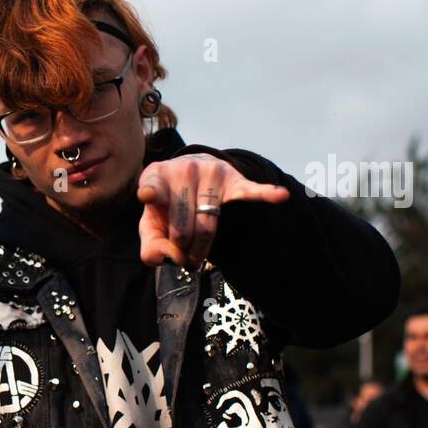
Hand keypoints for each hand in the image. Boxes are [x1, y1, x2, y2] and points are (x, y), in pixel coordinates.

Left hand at [137, 154, 289, 267]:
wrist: (191, 174)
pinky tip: (280, 195)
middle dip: (182, 250)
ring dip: (203, 249)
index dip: (151, 194)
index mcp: (156, 176)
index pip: (152, 187)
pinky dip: (265, 194)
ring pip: (208, 225)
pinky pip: (250, 190)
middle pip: (183, 226)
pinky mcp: (234, 180)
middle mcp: (183, 169)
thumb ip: (150, 247)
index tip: (148, 195)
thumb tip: (171, 256)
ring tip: (197, 258)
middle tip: (183, 257)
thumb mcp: (150, 224)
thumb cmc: (167, 206)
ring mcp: (210, 173)